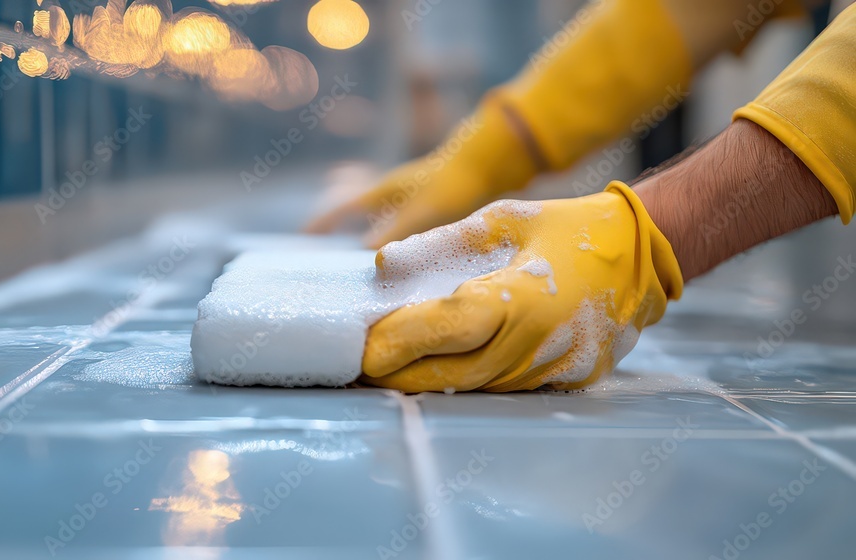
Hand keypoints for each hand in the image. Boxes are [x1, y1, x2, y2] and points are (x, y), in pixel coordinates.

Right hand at [305, 101, 538, 247]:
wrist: (489, 163)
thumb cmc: (453, 184)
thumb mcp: (421, 214)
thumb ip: (393, 235)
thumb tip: (366, 257)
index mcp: (382, 191)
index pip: (341, 209)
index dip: (321, 225)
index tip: (302, 241)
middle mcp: (390, 192)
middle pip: (352, 212)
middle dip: (337, 231)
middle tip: (321, 252)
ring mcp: (407, 196)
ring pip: (374, 219)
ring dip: (362, 237)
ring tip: (351, 259)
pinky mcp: (425, 204)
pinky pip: (394, 224)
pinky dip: (386, 238)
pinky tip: (394, 255)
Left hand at [360, 182, 682, 391]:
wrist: (644, 253)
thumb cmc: (568, 228)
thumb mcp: (502, 219)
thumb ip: (440, 244)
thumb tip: (383, 266)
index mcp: (519, 300)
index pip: (443, 330)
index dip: (397, 343)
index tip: (361, 349)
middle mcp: (534, 345)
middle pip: (451, 374)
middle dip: (401, 375)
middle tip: (362, 369)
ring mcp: (553, 369)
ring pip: (475, 387)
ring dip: (429, 382)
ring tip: (390, 371)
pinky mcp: (564, 380)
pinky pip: (503, 387)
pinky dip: (467, 380)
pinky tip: (440, 371)